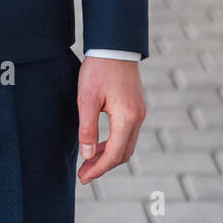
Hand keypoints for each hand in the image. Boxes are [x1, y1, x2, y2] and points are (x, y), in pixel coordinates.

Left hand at [76, 56, 145, 184]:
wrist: (114, 45)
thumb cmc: (98, 69)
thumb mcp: (86, 98)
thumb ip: (88, 129)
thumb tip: (88, 155)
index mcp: (126, 117)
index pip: (114, 155)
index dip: (98, 169)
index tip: (83, 177)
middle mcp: (137, 117)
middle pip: (123, 154)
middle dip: (103, 166)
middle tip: (83, 173)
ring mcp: (139, 112)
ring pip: (126, 145)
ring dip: (109, 156)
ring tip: (88, 162)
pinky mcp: (136, 107)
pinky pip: (127, 134)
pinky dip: (114, 144)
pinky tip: (99, 146)